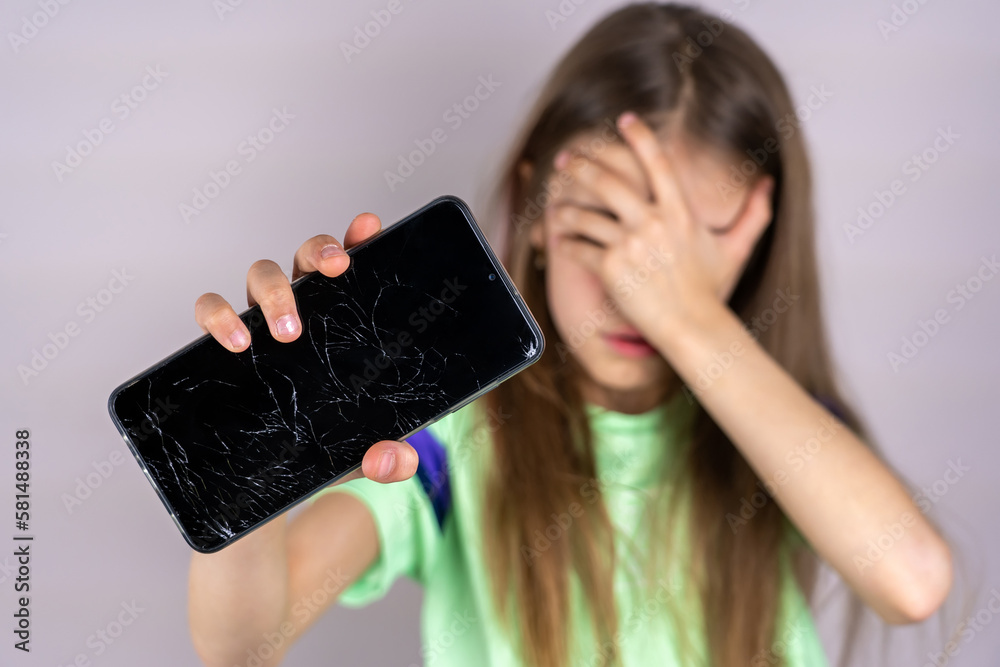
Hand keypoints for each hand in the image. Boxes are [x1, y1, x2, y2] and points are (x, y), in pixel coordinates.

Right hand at [193, 212, 418, 483]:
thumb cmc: (329, 444)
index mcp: (341, 317)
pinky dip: (218, 316)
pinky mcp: (224, 343)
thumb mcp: (366, 452)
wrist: (278, 478)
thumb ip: (390, 457)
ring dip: (273, 291)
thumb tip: (393, 460)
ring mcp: (261, 321)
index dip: (358, 239)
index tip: (368, 226)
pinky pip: (210, 310)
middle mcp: (302, 308)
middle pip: (306, 257)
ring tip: (286, 330)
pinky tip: (234, 339)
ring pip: (260, 275)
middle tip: (335, 271)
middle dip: (318, 251)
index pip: (351, 265)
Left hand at [547, 112, 772, 351]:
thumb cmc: (711, 291)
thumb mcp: (735, 249)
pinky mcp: (610, 267)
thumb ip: (754, 213)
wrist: (692, 327)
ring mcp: (630, 244)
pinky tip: (558, 242)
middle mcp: (653, 223)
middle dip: (582, 167)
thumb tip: (770, 183)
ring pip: (587, 216)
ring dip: (567, 210)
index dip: (639, 136)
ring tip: (557, 209)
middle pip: (609, 182)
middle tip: (565, 160)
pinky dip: (565, 244)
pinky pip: (579, 248)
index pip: (658, 162)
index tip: (624, 120)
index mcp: (679, 212)